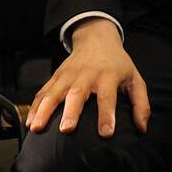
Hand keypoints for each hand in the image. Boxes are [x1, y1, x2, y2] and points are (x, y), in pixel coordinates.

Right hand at [26, 18, 149, 137]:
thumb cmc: (117, 64)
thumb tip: (142, 128)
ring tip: (37, 128)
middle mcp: (86, 75)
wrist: (96, 39)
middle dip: (71, 112)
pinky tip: (29, 121)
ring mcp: (68, 75)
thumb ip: (141, 104)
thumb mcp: (135, 79)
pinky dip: (35, 106)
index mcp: (108, 76)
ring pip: (54, 92)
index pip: (107, 96)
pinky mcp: (56, 76)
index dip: (107, 115)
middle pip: (77, 94)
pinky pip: (43, 92)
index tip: (106, 133)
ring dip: (44, 110)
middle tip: (66, 130)